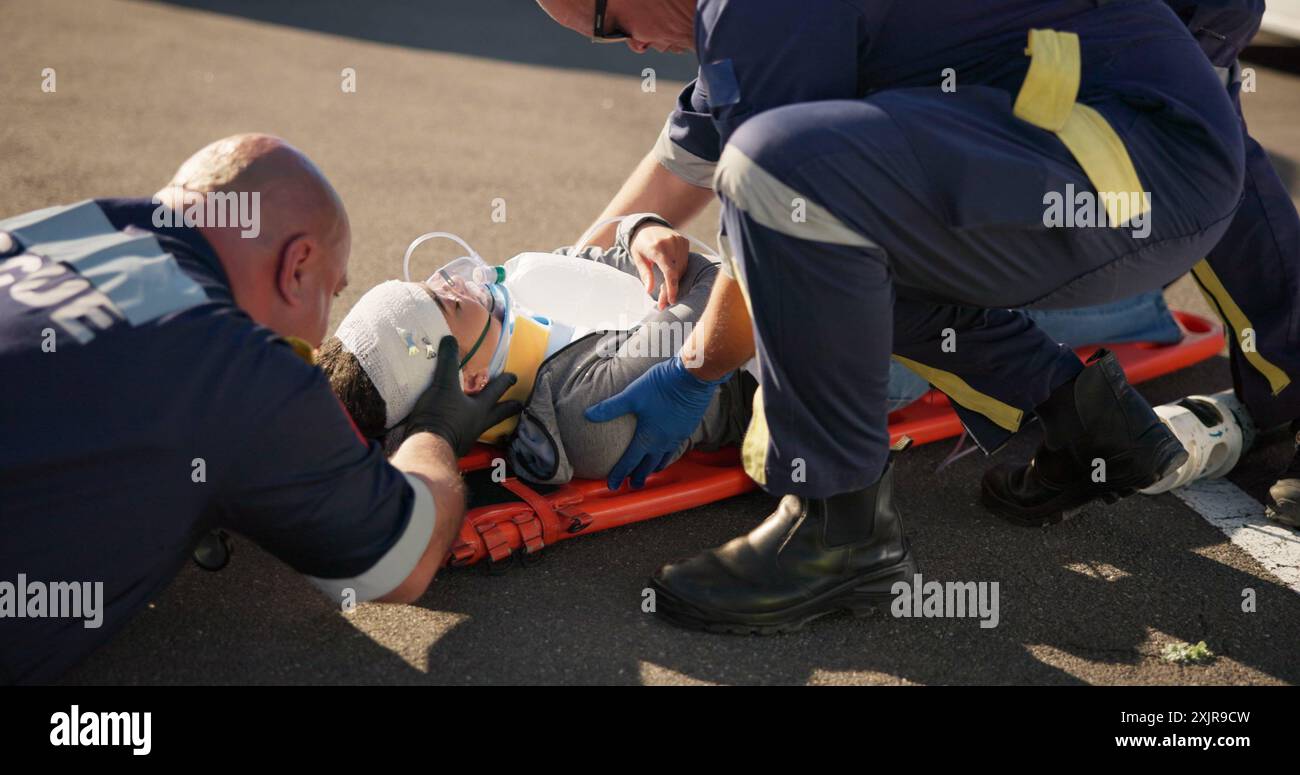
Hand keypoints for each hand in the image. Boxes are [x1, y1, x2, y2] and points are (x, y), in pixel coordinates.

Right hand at [406, 336, 520, 456]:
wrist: (426, 447)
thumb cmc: (440, 415)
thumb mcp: (443, 385)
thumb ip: (448, 363)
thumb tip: (450, 339)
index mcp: (480, 408)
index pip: (496, 391)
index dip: (506, 381)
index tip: (515, 377)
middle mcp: (478, 423)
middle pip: (498, 414)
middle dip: (508, 408)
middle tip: (519, 405)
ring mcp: (467, 437)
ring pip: (484, 426)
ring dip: (488, 419)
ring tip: (488, 417)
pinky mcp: (454, 445)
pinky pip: (465, 435)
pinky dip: (466, 429)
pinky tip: (460, 428)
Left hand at [584, 356, 724, 490]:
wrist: (692, 378)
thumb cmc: (660, 386)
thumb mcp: (631, 395)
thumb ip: (610, 408)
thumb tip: (588, 414)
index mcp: (647, 437)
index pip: (629, 462)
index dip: (619, 474)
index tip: (612, 485)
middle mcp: (663, 442)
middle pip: (648, 465)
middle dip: (639, 476)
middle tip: (632, 485)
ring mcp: (677, 436)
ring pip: (664, 458)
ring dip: (655, 467)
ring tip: (651, 472)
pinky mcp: (688, 428)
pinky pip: (675, 449)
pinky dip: (668, 455)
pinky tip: (667, 450)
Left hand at [630, 223, 688, 309]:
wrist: (646, 225)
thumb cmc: (640, 244)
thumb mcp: (638, 258)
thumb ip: (645, 273)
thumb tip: (649, 290)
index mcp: (657, 248)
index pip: (669, 271)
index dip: (671, 288)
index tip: (671, 301)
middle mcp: (671, 243)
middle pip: (676, 273)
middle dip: (670, 289)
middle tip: (664, 302)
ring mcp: (679, 241)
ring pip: (682, 268)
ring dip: (675, 281)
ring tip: (666, 290)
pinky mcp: (684, 241)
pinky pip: (685, 261)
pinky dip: (679, 271)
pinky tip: (671, 276)